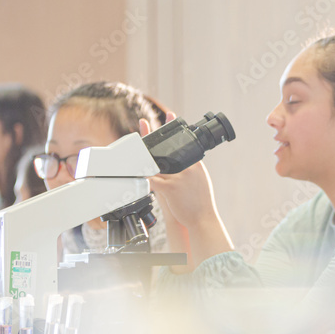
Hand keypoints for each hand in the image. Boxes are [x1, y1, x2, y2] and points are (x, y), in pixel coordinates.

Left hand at [140, 114, 231, 267]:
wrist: (203, 220)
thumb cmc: (200, 203)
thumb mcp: (200, 181)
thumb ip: (190, 169)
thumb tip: (181, 161)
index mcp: (195, 164)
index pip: (182, 143)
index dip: (173, 128)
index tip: (168, 114)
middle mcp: (188, 168)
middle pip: (165, 149)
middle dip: (151, 136)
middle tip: (142, 123)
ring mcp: (179, 177)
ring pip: (155, 163)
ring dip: (142, 156)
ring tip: (131, 146)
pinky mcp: (171, 189)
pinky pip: (152, 180)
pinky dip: (141, 175)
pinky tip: (133, 171)